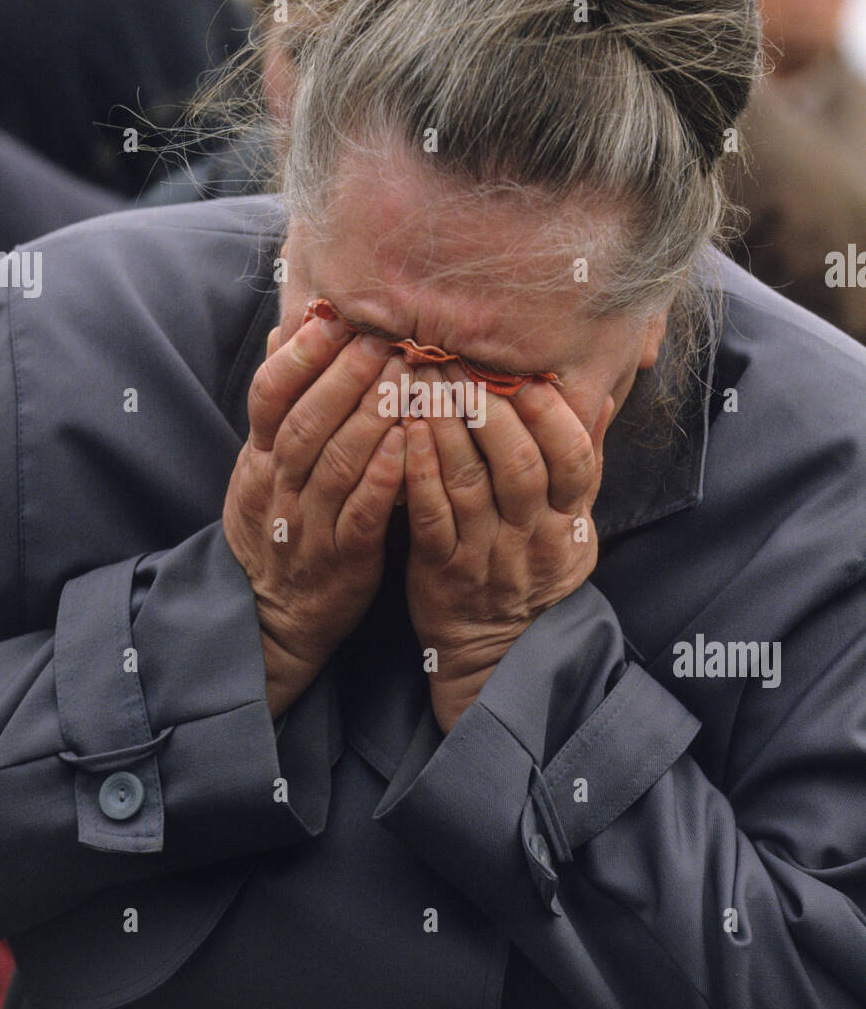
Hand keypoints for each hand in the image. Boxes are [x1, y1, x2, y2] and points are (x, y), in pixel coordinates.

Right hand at [223, 312, 406, 717]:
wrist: (272, 615)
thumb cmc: (281, 524)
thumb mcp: (264, 465)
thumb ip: (280, 403)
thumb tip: (286, 331)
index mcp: (259, 458)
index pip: (269, 396)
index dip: (300, 356)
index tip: (333, 319)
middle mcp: (278, 486)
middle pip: (306, 421)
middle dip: (345, 376)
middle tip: (383, 338)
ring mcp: (308, 524)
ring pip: (335, 462)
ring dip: (370, 416)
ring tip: (405, 377)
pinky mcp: (342, 559)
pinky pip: (361, 513)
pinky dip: (382, 476)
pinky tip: (407, 444)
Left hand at [403, 366, 612, 733]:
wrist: (495, 646)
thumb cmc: (534, 566)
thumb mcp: (574, 520)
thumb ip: (584, 460)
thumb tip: (602, 396)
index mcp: (568, 518)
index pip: (573, 460)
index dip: (550, 416)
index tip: (526, 376)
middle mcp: (531, 536)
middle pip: (518, 465)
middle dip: (489, 408)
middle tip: (459, 362)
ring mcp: (485, 553)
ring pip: (469, 483)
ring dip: (445, 426)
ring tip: (426, 382)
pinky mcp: (440, 568)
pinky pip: (429, 515)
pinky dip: (418, 470)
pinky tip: (405, 430)